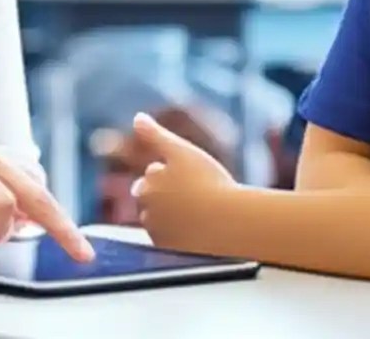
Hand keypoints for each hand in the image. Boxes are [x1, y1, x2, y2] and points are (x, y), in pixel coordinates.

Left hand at [130, 112, 236, 249]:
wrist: (232, 224)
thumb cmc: (210, 184)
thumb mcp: (182, 151)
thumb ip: (155, 135)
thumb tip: (137, 117)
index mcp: (147, 183)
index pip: (154, 174)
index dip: (176, 174)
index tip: (195, 178)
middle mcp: (146, 209)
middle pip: (153, 198)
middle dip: (169, 196)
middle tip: (199, 196)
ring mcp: (156, 232)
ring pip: (160, 219)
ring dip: (173, 216)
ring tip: (202, 213)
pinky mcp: (168, 251)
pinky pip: (170, 239)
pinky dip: (180, 234)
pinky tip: (200, 230)